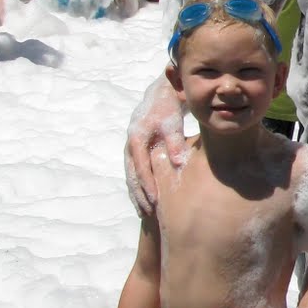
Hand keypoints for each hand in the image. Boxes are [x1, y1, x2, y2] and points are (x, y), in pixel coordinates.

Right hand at [125, 76, 187, 214]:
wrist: (161, 94)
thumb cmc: (169, 108)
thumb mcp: (172, 122)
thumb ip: (174, 142)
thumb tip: (178, 163)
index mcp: (136, 138)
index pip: (140, 167)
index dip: (147, 185)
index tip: (155, 201)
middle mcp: (130, 144)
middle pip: (131, 175)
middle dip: (138, 195)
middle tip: (147, 214)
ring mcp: (131, 147)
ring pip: (131, 175)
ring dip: (136, 194)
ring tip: (144, 213)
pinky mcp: (136, 150)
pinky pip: (134, 172)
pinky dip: (138, 186)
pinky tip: (144, 200)